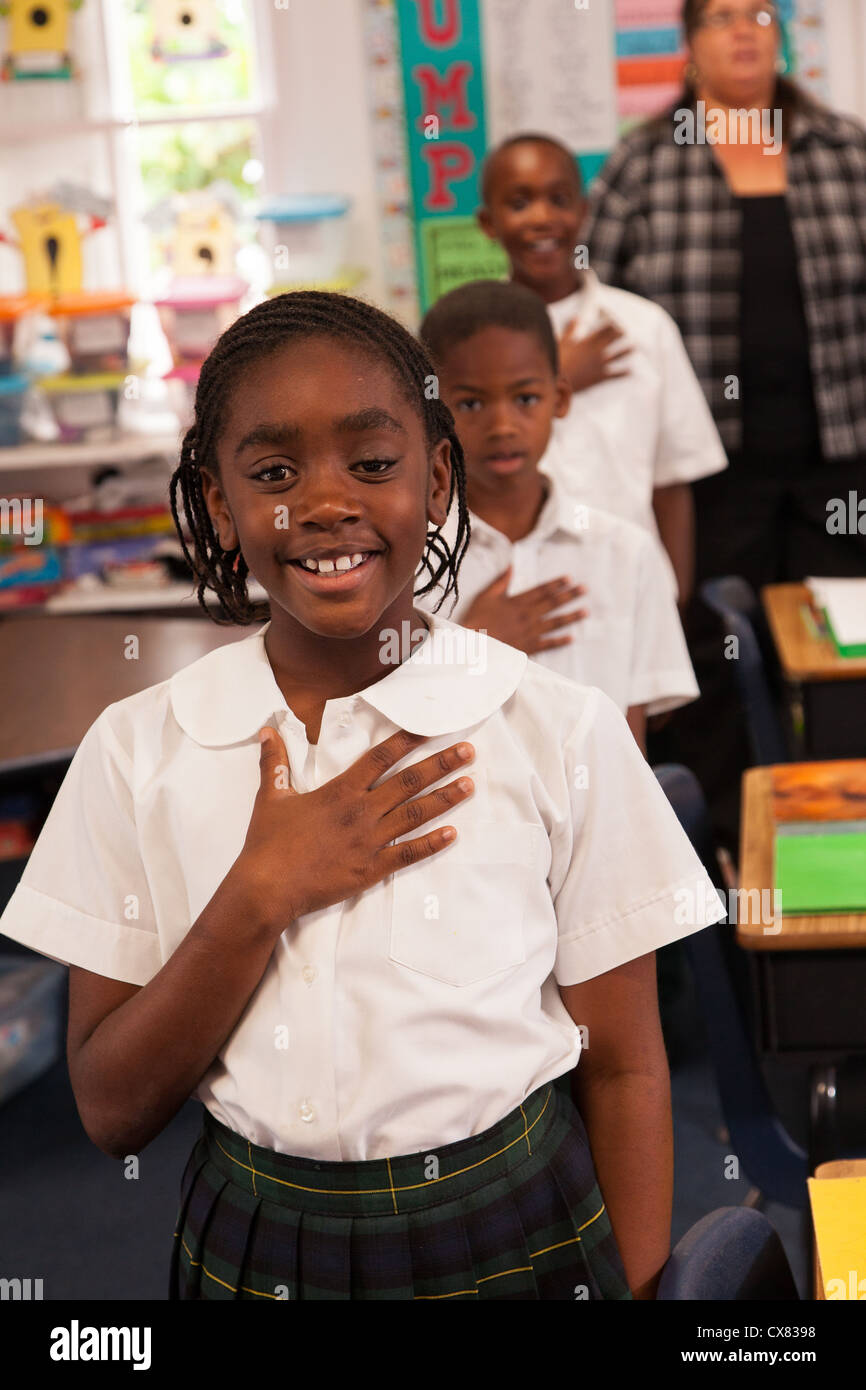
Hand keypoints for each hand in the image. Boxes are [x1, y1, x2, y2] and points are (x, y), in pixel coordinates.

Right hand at [236, 726, 475, 928]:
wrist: (269, 887)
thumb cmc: (269, 843)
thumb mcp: (271, 797)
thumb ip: (275, 762)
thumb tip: (267, 730)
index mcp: (340, 791)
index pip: (380, 758)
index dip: (406, 742)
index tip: (430, 730)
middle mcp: (362, 811)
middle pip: (410, 782)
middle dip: (442, 764)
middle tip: (468, 751)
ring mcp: (370, 841)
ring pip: (416, 814)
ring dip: (446, 798)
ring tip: (470, 784)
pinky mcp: (372, 868)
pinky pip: (409, 854)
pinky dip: (432, 844)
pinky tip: (453, 833)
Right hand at [462, 568, 587, 653]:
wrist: (474, 646)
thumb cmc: (476, 620)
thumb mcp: (486, 596)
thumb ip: (501, 582)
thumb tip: (511, 566)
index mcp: (517, 602)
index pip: (541, 590)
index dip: (556, 584)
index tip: (569, 579)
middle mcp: (527, 615)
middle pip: (552, 604)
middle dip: (570, 595)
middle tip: (585, 590)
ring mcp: (529, 632)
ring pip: (555, 622)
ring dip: (571, 616)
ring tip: (585, 611)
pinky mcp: (527, 647)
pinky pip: (547, 644)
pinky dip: (560, 641)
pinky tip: (572, 638)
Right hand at [558, 318, 631, 393]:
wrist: (558, 381)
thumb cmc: (558, 361)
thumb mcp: (562, 342)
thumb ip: (570, 329)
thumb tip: (575, 317)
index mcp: (588, 341)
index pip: (603, 329)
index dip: (610, 325)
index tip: (615, 323)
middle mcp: (597, 351)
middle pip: (612, 339)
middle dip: (619, 334)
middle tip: (625, 332)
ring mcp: (600, 364)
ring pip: (618, 355)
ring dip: (626, 351)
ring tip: (633, 348)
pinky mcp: (600, 377)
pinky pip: (615, 375)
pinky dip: (623, 373)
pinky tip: (630, 372)